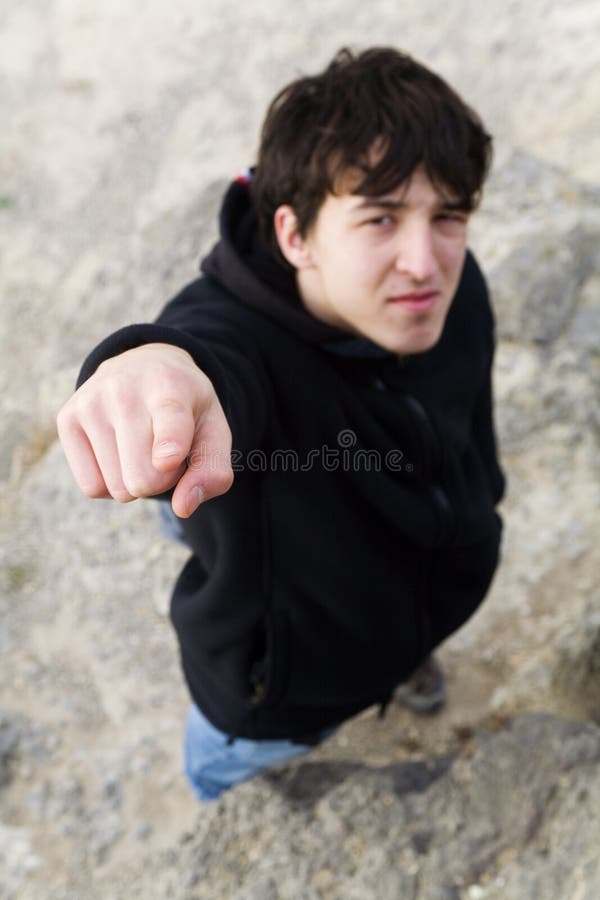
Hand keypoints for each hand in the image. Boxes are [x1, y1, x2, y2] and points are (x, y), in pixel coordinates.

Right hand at [56, 343, 233, 516]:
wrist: (143, 366)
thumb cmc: (186, 408)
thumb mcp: (213, 430)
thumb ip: (212, 470)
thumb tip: (183, 507)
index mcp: (170, 385)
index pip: (168, 424)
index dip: (169, 447)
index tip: (168, 459)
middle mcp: (124, 389)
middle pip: (143, 479)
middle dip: (162, 480)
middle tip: (165, 452)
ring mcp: (90, 403)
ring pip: (118, 488)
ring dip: (135, 480)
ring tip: (141, 446)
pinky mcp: (67, 419)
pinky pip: (92, 488)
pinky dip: (110, 483)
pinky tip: (118, 453)